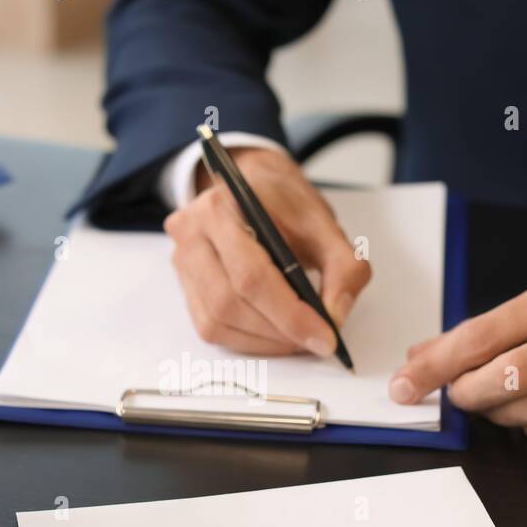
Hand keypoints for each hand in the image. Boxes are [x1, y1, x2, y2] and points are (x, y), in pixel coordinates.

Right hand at [163, 147, 370, 354]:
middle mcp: (191, 233)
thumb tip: (335, 317)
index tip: (324, 336)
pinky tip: (275, 334)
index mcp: (221, 207)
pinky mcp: (185, 286)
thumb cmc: (284, 204)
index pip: (251, 276)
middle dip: (279, 331)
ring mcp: (182, 261)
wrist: (253, 186)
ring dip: (264, 340)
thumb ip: (343, 267)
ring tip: (298, 337)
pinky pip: (212, 328)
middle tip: (316, 341)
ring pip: (218, 321)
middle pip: (230, 302)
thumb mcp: (325, 225)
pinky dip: (248, 340)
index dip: (290, 314)